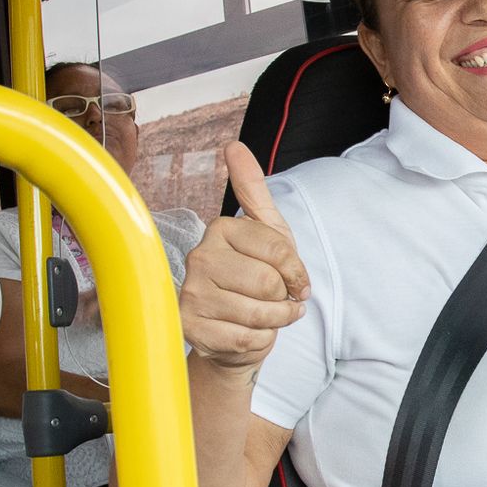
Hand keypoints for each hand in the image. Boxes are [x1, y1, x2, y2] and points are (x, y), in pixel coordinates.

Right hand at [179, 143, 310, 371]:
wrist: (234, 333)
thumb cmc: (254, 280)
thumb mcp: (265, 233)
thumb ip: (253, 190)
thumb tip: (233, 145)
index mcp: (220, 230)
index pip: (279, 250)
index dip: (296, 273)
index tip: (292, 280)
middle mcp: (199, 257)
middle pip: (269, 282)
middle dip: (284, 299)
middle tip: (275, 301)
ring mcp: (191, 294)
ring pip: (260, 313)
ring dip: (275, 322)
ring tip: (266, 317)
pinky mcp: (191, 328)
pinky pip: (247, 338)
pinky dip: (259, 341)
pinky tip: (248, 333)